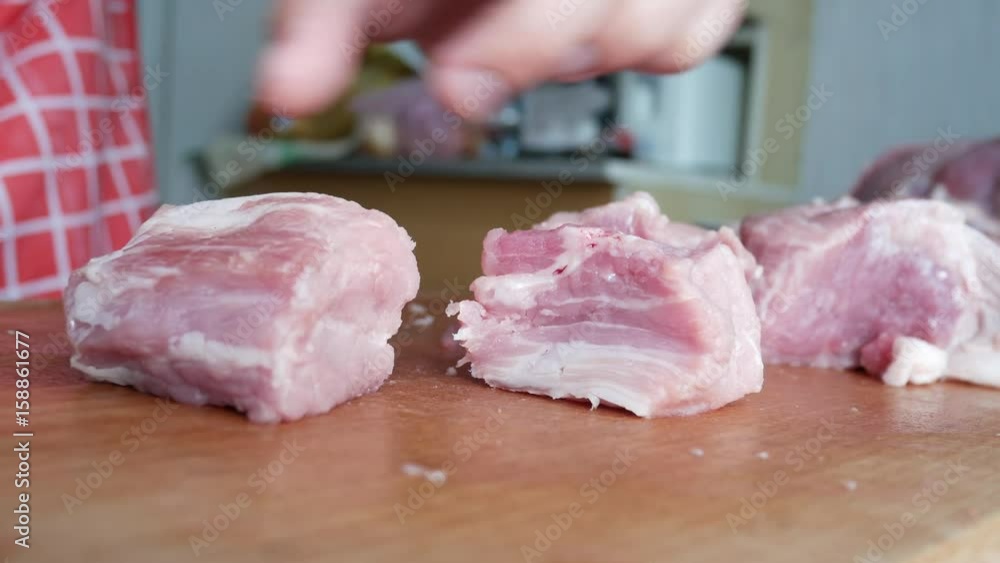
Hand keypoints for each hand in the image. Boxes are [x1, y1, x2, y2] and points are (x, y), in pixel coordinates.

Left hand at [257, 0, 744, 117]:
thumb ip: (321, 27)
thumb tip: (285, 92)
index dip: (523, 39)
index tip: (457, 82)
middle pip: (626, 11)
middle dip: (544, 52)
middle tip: (477, 70)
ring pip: (668, 27)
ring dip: (592, 56)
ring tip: (529, 34)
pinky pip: (703, 29)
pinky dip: (651, 49)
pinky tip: (585, 34)